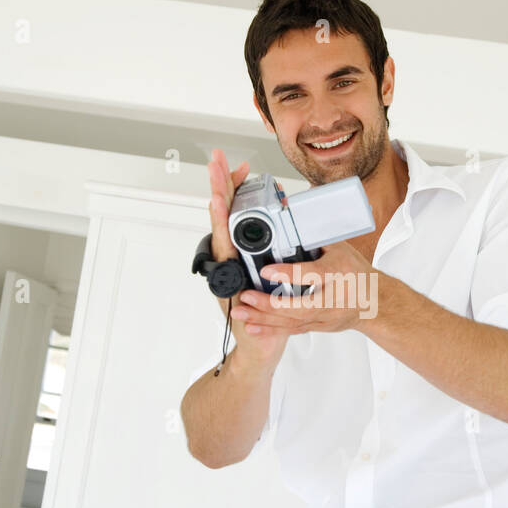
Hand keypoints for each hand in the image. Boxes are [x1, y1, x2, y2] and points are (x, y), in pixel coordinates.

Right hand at [207, 148, 288, 365]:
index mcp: (242, 255)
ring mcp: (226, 271)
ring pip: (220, 230)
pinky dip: (221, 232)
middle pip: (223, 214)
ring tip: (215, 181)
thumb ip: (280, 257)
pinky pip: (224, 255)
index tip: (235, 165)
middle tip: (215, 160)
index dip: (234, 188)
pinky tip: (220, 215)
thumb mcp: (276, 281)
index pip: (237, 212)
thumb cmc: (269, 314)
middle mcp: (230, 260)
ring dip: (217, 205)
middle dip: (219, 184)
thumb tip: (291, 232)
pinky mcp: (227, 282)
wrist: (260, 348)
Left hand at [232, 240, 379, 336]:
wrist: (375, 303)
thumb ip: (315, 237)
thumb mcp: (341, 249)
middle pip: (296, 306)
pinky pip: (292, 330)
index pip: (312, 274)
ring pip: (290, 322)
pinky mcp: (318, 326)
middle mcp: (331, 299)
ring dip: (262, 319)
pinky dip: (271, 329)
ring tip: (240, 313)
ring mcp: (325, 317)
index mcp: (337, 273)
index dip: (288, 274)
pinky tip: (252, 327)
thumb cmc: (357, 273)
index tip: (267, 270)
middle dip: (267, 304)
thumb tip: (290, 216)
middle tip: (245, 297)